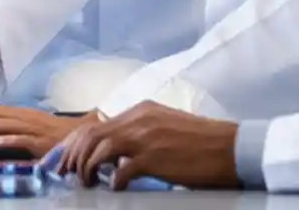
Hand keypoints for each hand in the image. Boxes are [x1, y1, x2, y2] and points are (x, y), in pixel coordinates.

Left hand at [0, 104, 96, 157]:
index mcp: (16, 112)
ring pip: (0, 124)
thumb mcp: (27, 126)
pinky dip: (9, 140)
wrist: (81, 134)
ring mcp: (31, 128)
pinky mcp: (40, 142)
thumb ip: (8, 127)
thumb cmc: (52, 134)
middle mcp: (21, 116)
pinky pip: (23, 139)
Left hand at [55, 101, 239, 189]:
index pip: (97, 125)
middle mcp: (139, 119)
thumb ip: (142, 131)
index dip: (77, 144)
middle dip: (73, 156)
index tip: (68, 159)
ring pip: (99, 150)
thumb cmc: (203, 141)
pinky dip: (113, 182)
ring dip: (87, 169)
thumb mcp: (166, 126)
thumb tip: (118, 153)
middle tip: (67, 174)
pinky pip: (121, 171)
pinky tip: (116, 189)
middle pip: (91, 135)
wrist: (232, 147)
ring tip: (87, 184)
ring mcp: (145, 138)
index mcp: (141, 110)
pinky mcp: (154, 158)